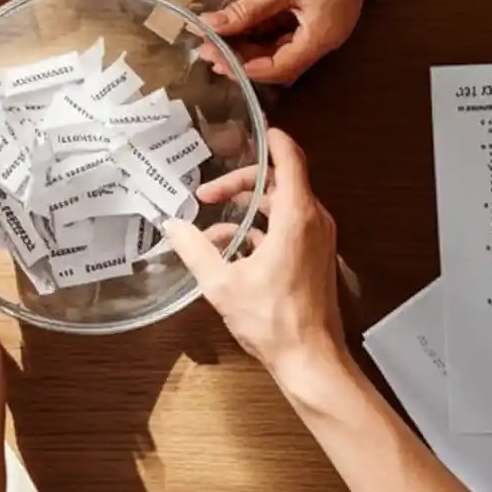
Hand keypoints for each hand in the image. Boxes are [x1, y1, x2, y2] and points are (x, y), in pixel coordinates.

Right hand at [164, 129, 344, 379]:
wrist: (311, 360)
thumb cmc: (274, 321)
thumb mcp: (222, 283)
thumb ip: (195, 250)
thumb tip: (173, 227)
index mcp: (296, 218)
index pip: (290, 159)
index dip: (272, 140)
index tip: (254, 131)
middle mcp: (313, 222)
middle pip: (282, 181)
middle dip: (243, 183)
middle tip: (208, 195)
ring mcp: (318, 241)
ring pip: (283, 206)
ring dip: (249, 209)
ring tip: (213, 225)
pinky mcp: (315, 258)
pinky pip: (288, 229)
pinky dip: (260, 231)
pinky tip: (229, 251)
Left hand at [198, 0, 376, 84]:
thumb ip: (245, 12)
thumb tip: (213, 27)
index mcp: (323, 37)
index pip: (279, 69)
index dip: (244, 69)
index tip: (216, 60)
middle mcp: (328, 36)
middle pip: (281, 60)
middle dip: (245, 57)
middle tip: (210, 49)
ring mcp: (326, 21)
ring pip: (283, 44)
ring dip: (252, 42)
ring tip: (219, 36)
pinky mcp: (321, 6)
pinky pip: (290, 26)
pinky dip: (265, 27)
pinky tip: (239, 21)